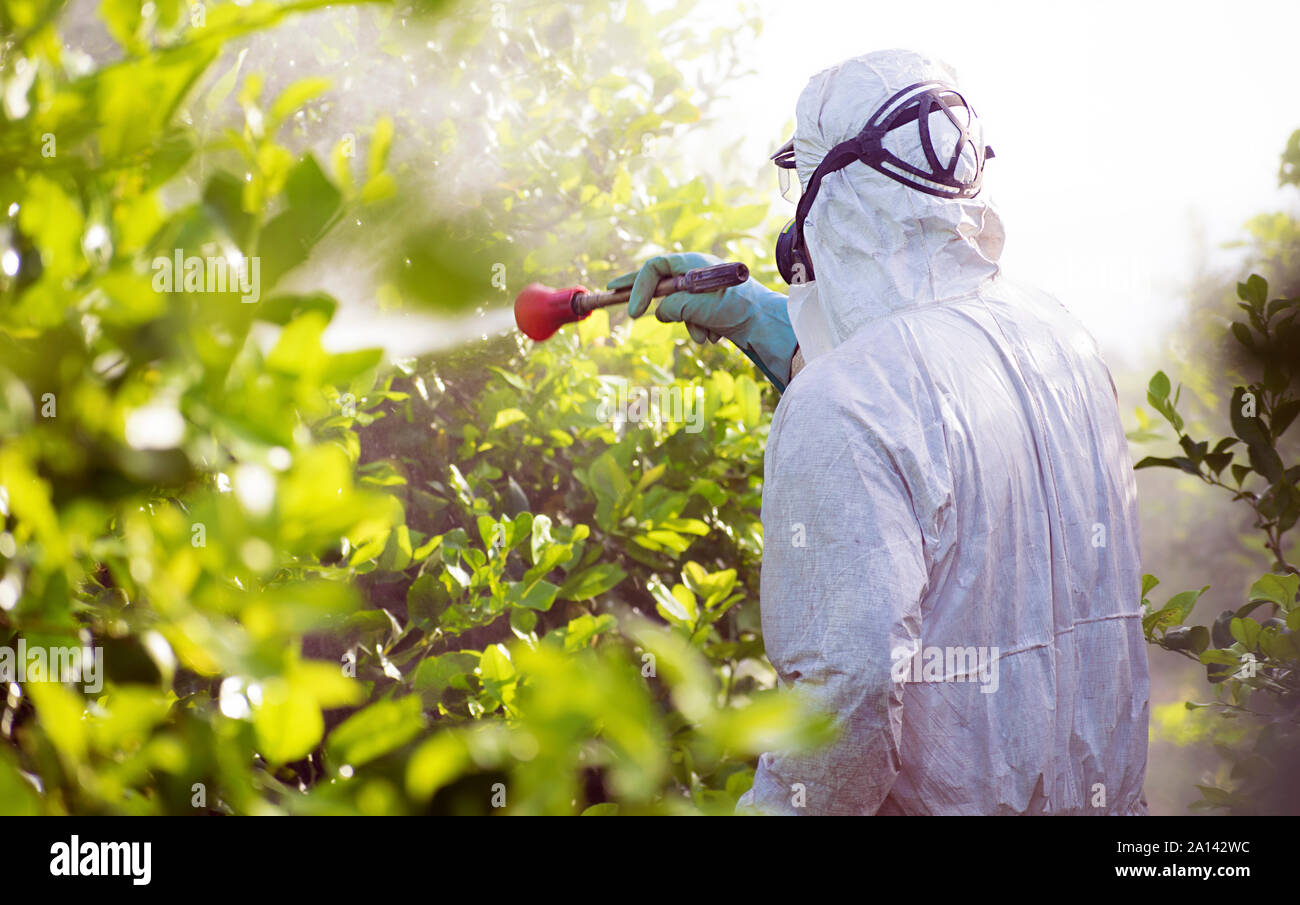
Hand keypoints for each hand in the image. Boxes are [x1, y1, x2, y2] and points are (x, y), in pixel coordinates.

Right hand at [606, 252, 797, 390]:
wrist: (766, 324)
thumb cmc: (736, 307)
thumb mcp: (699, 305)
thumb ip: (672, 307)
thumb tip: (658, 313)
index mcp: (693, 264)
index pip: (655, 267)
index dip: (639, 287)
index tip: (633, 311)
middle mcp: (695, 274)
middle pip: (659, 280)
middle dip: (641, 293)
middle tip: (612, 290)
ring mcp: (702, 291)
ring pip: (676, 308)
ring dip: (687, 324)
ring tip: (705, 333)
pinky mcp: (709, 308)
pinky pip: (690, 319)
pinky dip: (698, 329)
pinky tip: (714, 335)